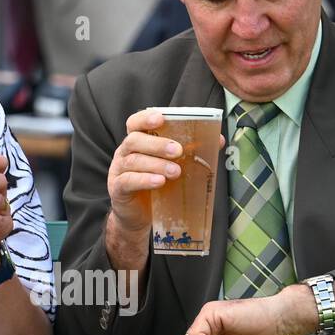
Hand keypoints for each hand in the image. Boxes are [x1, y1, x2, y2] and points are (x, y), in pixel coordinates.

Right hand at [108, 108, 225, 234]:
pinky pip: (128, 181)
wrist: (139, 216)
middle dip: (158, 144)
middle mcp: (125, 153)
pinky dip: (145, 180)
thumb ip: (189, 152)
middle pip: (135, 140)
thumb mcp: (171, 166)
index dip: (145, 118)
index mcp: (137, 143)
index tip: (161, 118)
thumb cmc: (156, 186)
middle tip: (178, 151)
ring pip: (134, 161)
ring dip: (156, 164)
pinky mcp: (117, 189)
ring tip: (175, 171)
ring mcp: (119, 170)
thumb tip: (217, 140)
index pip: (135, 123)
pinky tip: (159, 182)